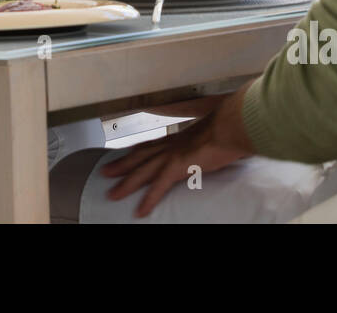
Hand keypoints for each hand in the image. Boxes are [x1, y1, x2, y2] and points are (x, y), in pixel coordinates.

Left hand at [99, 87, 254, 217]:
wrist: (232, 125)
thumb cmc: (228, 128)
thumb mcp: (213, 134)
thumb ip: (207, 142)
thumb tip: (215, 147)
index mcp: (179, 137)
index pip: (152, 144)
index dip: (137, 150)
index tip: (126, 153)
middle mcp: (171, 144)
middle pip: (140, 156)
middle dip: (121, 164)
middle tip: (105, 171)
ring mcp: (172, 155)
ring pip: (142, 171)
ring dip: (126, 183)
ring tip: (113, 195)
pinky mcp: (178, 167)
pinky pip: (158, 187)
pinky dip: (148, 199)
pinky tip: (140, 211)